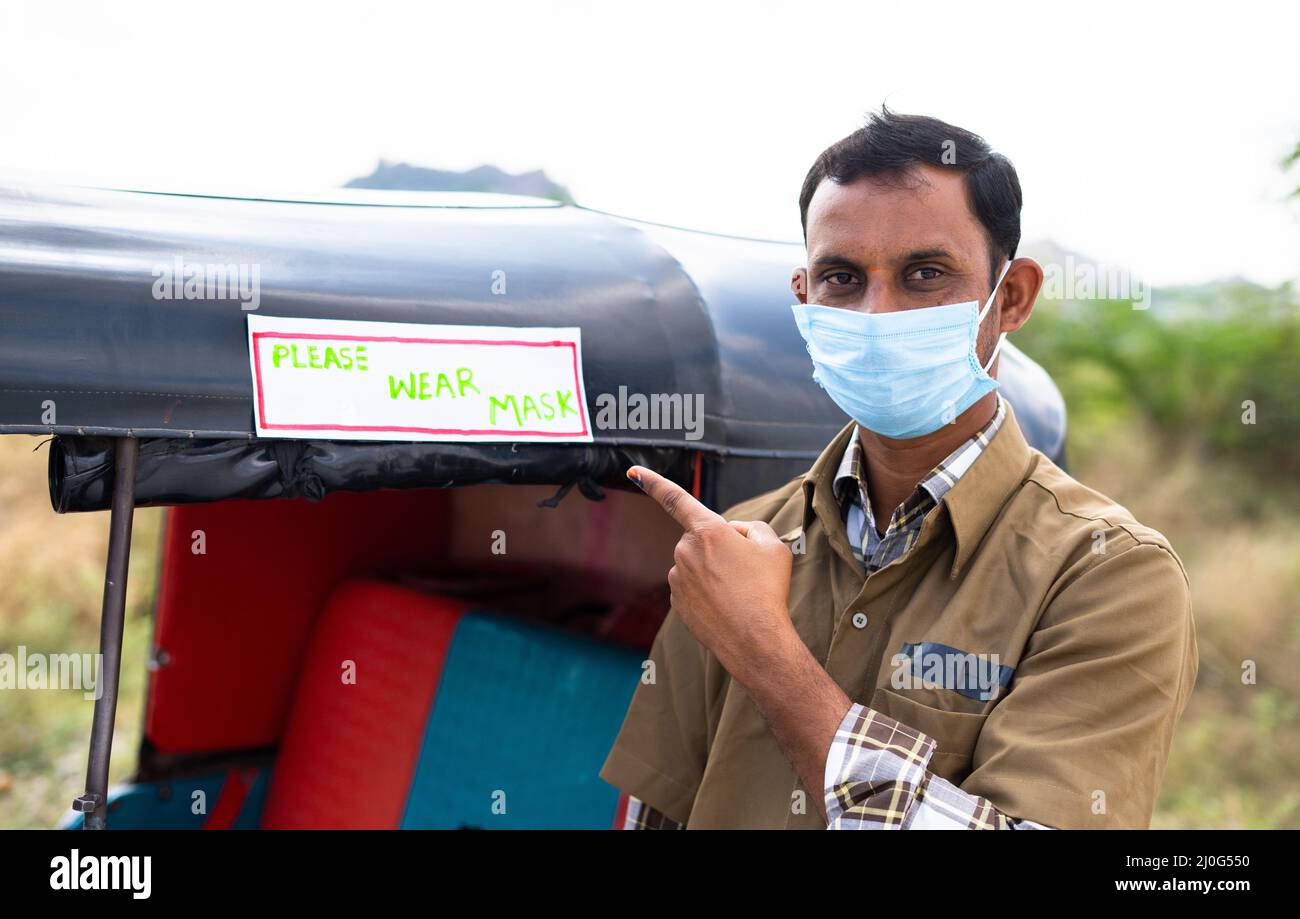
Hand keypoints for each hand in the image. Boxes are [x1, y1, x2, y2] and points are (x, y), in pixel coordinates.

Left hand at [627, 465, 795, 683]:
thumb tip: (734, 534)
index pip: (676, 499)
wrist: (755, 640)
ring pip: (698, 563)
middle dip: (721, 545)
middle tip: (747, 568)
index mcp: (707, 530)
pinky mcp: (677, 601)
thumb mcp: (773, 546)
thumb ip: (752, 528)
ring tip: (740, 591)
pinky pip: (693, 586)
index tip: (633, 471)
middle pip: (703, 537)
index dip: (653, 482)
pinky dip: (708, 592)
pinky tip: (726, 605)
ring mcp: (678, 578)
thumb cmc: (766, 590)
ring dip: (715, 570)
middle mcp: (685, 551)